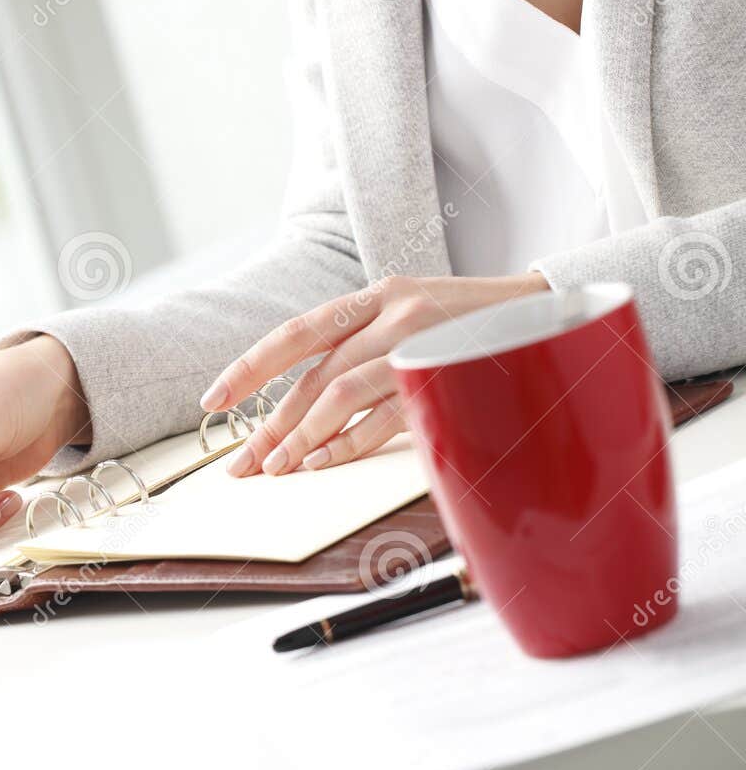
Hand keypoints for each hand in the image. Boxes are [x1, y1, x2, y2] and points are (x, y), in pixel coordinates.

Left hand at [201, 273, 549, 476]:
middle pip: (311, 375)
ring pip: (340, 393)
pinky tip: (324, 462)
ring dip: (302, 438)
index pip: (294, 334)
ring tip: (278, 470)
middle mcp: (392, 312)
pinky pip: (385, 414)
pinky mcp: (446, 374)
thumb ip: (360, 347)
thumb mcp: (409, 318)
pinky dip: (350, 442)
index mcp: (374, 298)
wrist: (555, 310)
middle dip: (271, 425)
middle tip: (244, 465)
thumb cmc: (470, 325)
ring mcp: (420, 341)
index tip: (214, 401)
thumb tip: (303, 409)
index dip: (249, 368)